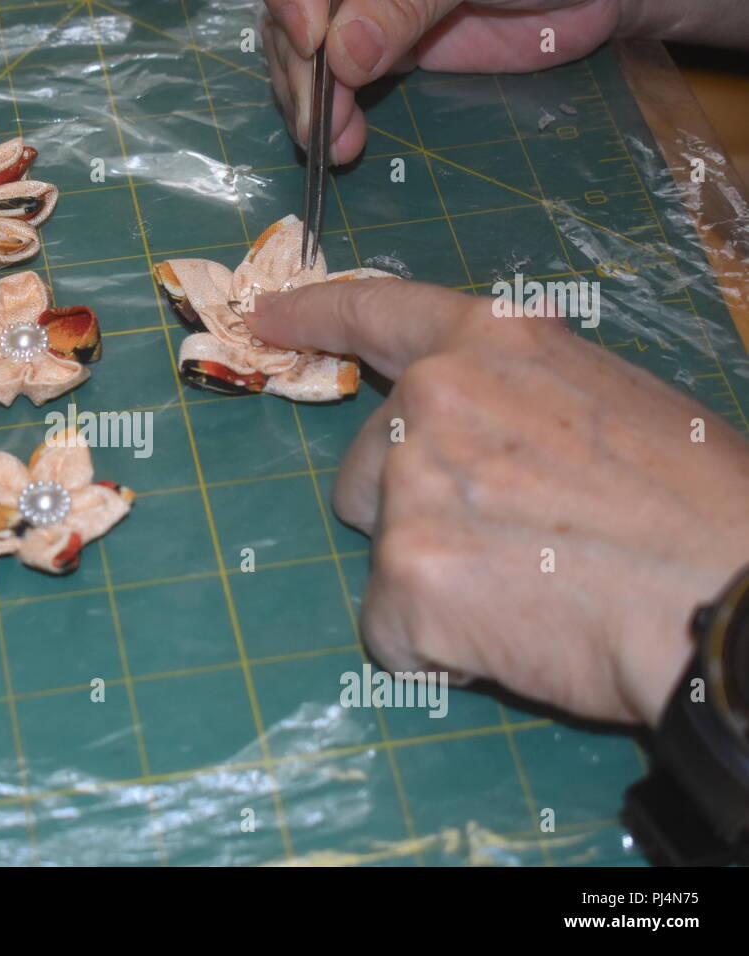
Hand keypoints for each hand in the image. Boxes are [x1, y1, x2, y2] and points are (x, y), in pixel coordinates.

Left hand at [246, 278, 748, 725]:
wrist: (733, 601)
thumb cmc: (697, 507)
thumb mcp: (609, 403)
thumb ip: (517, 399)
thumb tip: (475, 429)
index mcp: (491, 344)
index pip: (378, 311)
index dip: (314, 313)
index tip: (264, 317)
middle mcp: (435, 399)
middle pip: (363, 466)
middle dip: (413, 509)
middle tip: (514, 542)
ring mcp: (412, 487)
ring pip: (376, 546)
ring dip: (427, 577)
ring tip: (525, 592)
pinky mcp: (405, 578)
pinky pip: (389, 627)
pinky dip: (436, 646)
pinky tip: (512, 639)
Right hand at [262, 0, 623, 160]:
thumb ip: (405, 4)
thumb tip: (340, 52)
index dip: (295, 7)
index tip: (315, 48)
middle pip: (294, 19)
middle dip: (300, 71)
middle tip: (321, 123)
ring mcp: (365, 12)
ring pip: (305, 54)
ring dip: (309, 102)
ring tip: (331, 144)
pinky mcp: (383, 50)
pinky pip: (337, 83)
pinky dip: (332, 115)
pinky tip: (340, 143)